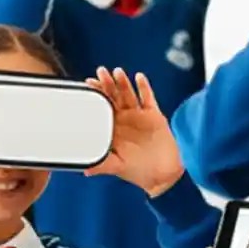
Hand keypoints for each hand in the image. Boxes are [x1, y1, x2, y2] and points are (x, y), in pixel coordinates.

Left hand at [84, 67, 184, 196]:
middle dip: (107, 84)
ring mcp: (139, 116)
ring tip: (117, 72)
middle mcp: (124, 119)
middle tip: (100, 72)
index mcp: (113, 129)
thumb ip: (102, 164)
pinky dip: (144, 87)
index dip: (96, 95)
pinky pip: (148, 98)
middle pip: (113, 97)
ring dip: (123, 83)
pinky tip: (139, 77)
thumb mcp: (117, 167)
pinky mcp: (154, 116)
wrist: (163, 175)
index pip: (101, 107)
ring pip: (129, 95)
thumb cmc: (139, 172)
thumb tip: (85, 169)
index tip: (89, 84)